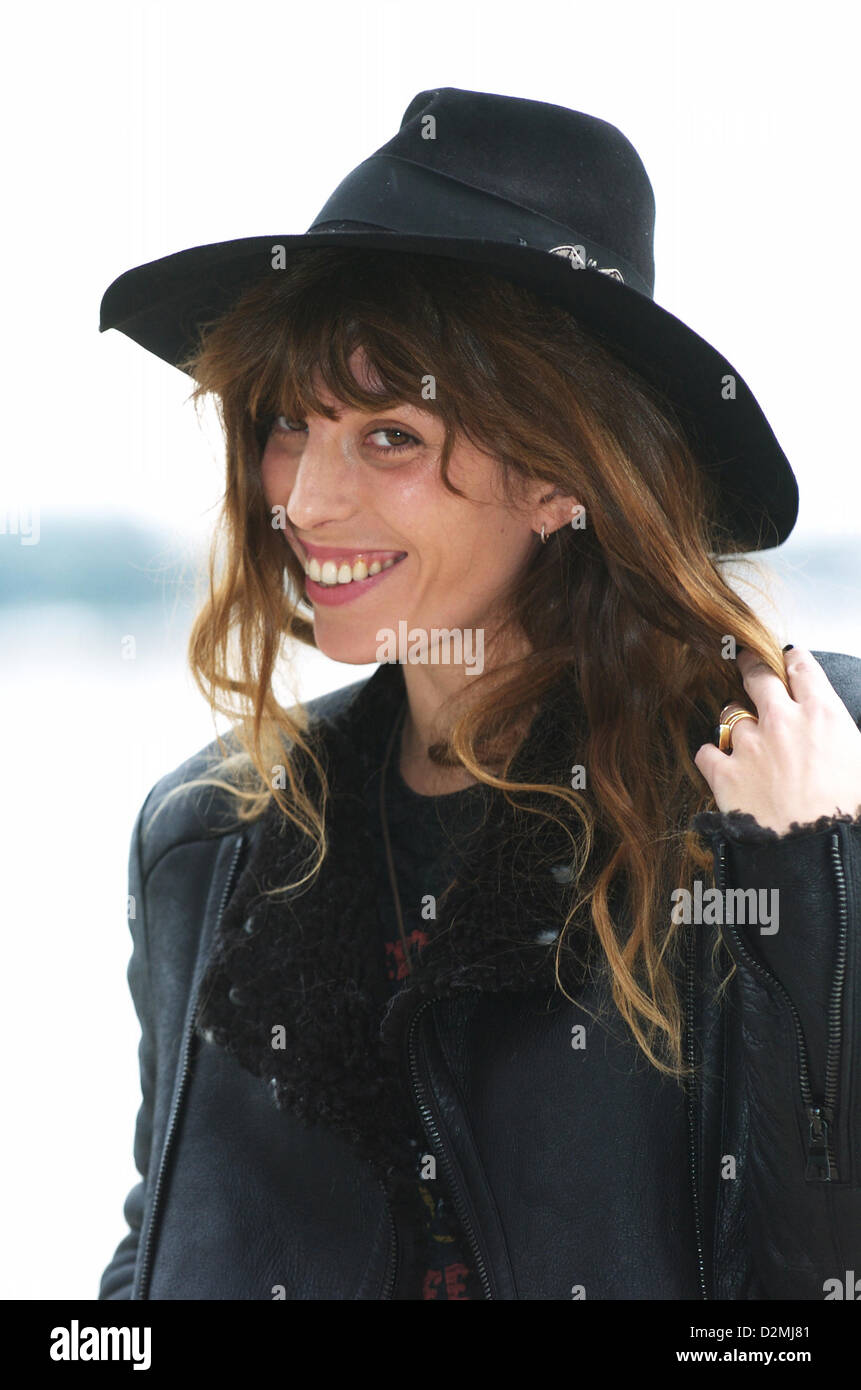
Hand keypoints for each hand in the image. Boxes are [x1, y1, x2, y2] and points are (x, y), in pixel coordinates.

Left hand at [694, 646, 860, 834]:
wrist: (814, 852)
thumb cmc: (849, 813)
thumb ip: (846, 740)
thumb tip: (841, 739)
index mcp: (823, 715)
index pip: (803, 669)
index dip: (793, 659)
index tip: (787, 656)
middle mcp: (782, 721)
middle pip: (759, 676)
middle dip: (751, 664)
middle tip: (744, 659)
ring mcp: (749, 745)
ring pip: (731, 715)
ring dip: (736, 722)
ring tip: (743, 737)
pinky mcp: (724, 773)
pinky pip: (707, 753)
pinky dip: (711, 758)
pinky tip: (718, 765)